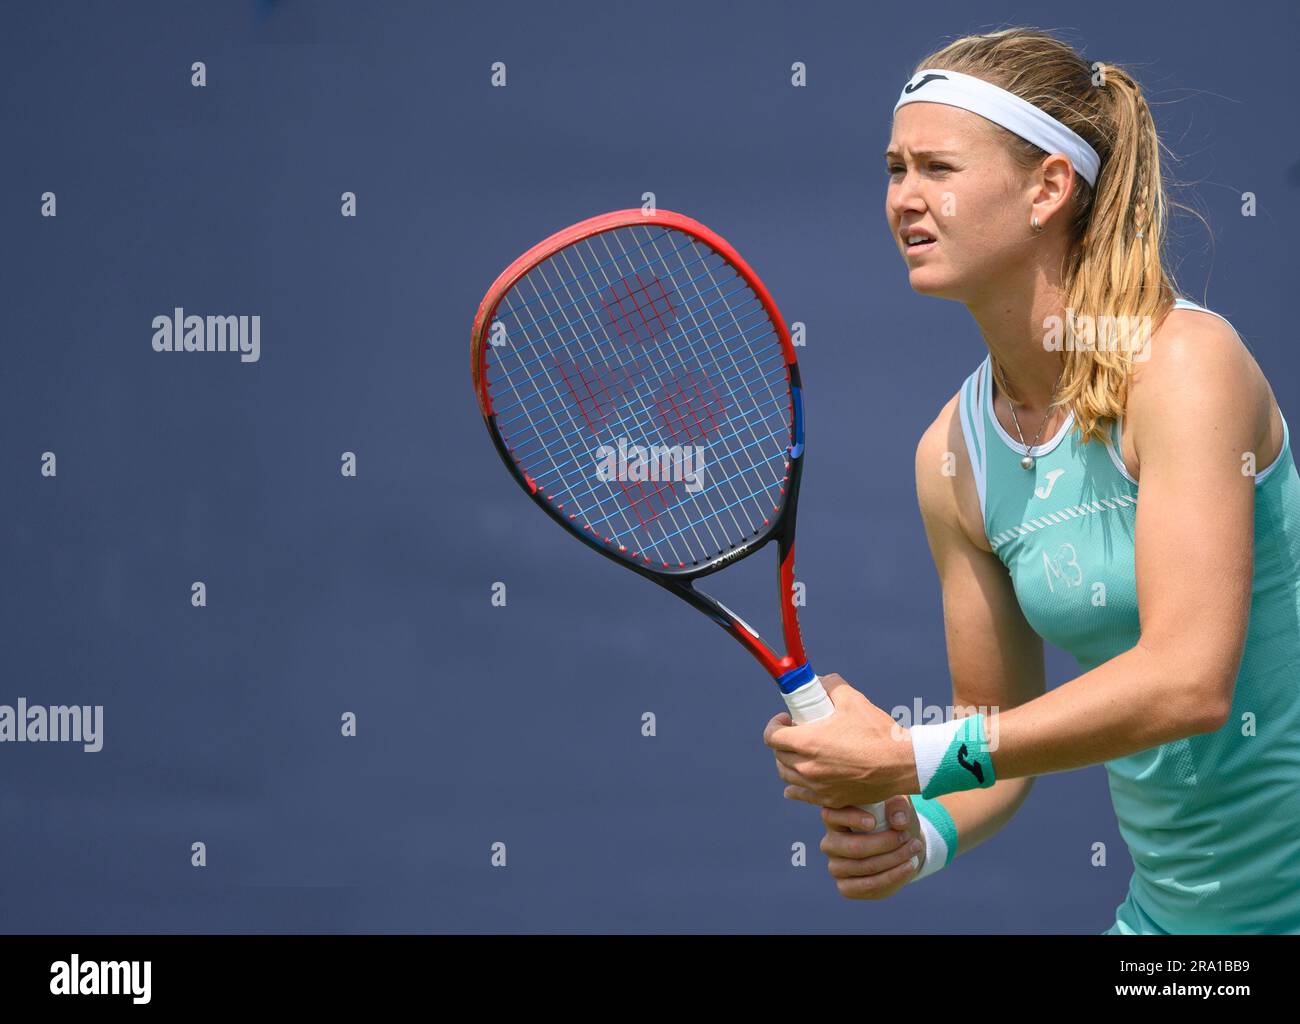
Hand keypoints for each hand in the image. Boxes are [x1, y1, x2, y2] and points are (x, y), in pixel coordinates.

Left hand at [763, 672, 918, 807]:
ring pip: (787, 776)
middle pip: (778, 755)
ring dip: (788, 762)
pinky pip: (801, 794)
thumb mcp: (853, 700)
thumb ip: (831, 686)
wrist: (902, 765)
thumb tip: (821, 681)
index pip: (771, 737)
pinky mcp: (831, 800)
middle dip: (782, 741)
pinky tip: (800, 780)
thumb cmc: (878, 732)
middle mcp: (808, 768)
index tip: (786, 718)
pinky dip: (797, 786)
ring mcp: (818, 787)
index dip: (774, 725)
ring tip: (801, 753)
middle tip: (796, 732)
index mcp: (807, 743)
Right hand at [820, 798, 923, 898]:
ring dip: (894, 859)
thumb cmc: (891, 818)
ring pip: (865, 867)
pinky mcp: (846, 887)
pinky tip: (908, 867)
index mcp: (833, 818)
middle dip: (885, 843)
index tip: (874, 822)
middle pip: (854, 848)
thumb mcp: (896, 805)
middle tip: (907, 836)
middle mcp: (830, 843)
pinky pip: (868, 886)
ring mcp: (836, 867)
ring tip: (914, 848)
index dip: (851, 819)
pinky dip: (892, 877)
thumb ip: (898, 806)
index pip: (831, 816)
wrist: (898, 847)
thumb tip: (899, 822)